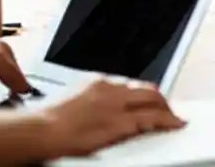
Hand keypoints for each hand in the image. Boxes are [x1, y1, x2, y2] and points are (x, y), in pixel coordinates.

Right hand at [33, 78, 185, 158]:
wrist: (39, 132)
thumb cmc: (45, 122)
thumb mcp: (71, 101)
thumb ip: (89, 102)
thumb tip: (95, 111)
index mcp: (96, 82)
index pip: (129, 85)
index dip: (142, 95)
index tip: (147, 100)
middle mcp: (109, 89)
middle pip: (146, 89)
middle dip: (160, 99)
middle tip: (168, 110)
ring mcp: (116, 105)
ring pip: (153, 100)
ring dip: (166, 109)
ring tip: (173, 118)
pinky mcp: (121, 123)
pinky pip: (152, 120)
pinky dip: (167, 121)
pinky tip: (174, 125)